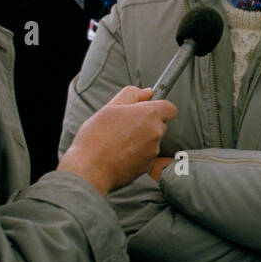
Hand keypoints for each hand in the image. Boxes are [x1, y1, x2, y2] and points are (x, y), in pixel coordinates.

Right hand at [57, 87, 176, 193]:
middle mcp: (156, 132)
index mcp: (149, 115)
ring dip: (141, 140)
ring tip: (118, 142)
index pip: (169, 108)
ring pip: (152, 141)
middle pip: (160, 125)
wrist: (90, 169)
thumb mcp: (111, 107)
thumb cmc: (97, 137)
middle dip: (146, 125)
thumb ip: (132, 95)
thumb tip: (147, 92)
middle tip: (124, 127)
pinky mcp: (148, 166)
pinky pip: (146, 156)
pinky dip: (137, 155)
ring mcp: (153, 151)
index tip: (145, 111)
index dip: (159, 108)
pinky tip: (120, 155)